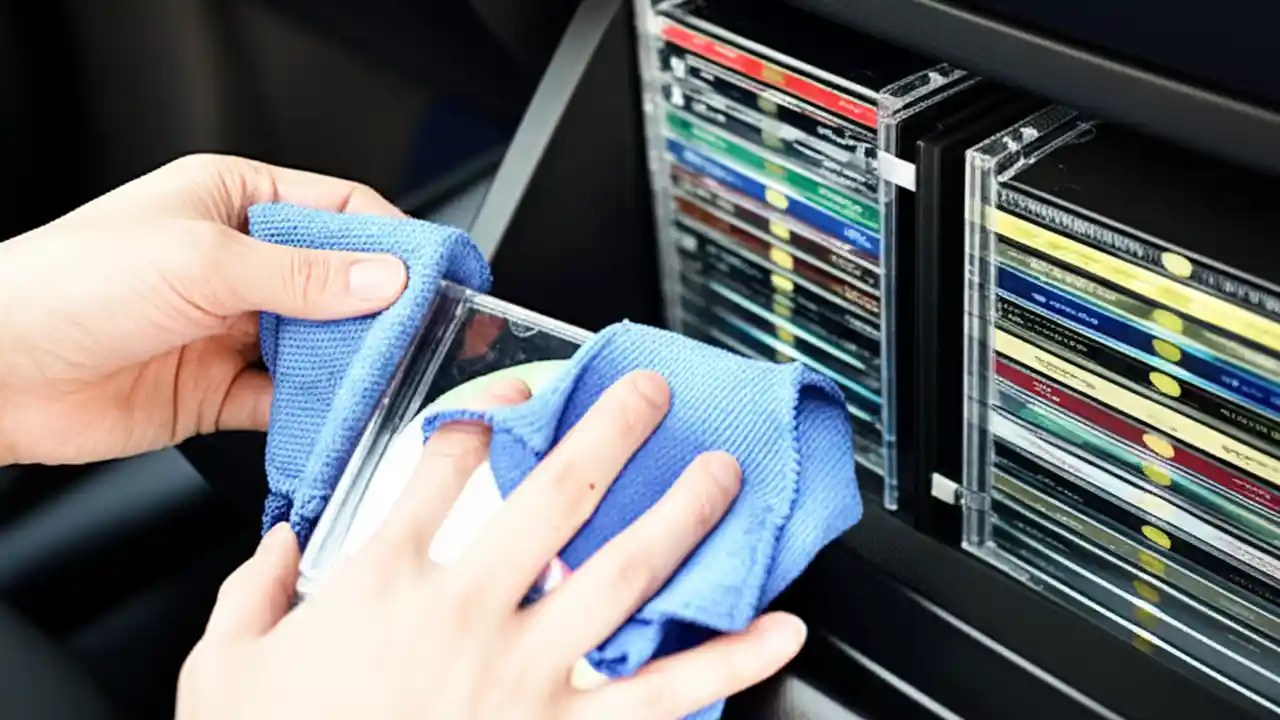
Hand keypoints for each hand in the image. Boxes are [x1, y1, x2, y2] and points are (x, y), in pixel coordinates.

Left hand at [0, 154, 409, 464]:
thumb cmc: (69, 284)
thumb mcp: (202, 261)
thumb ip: (303, 276)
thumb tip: (387, 279)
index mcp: (235, 202)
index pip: (339, 213)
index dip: (394, 242)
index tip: (438, 273)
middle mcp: (239, 264)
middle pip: (339, 284)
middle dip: (381, 310)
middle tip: (425, 335)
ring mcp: (230, 328)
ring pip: (320, 346)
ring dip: (351, 365)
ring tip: (387, 380)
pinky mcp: (218, 390)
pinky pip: (287, 401)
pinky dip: (314, 413)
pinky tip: (335, 417)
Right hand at [177, 372, 806, 719]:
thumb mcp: (225, 671)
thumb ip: (254, 593)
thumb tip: (280, 544)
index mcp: (383, 585)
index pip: (438, 468)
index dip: (476, 419)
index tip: (502, 397)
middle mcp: (467, 614)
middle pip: (555, 495)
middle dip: (611, 431)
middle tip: (649, 395)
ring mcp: (525, 674)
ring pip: (623, 575)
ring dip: (681, 514)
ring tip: (720, 474)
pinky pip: (663, 692)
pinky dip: (729, 659)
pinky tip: (780, 629)